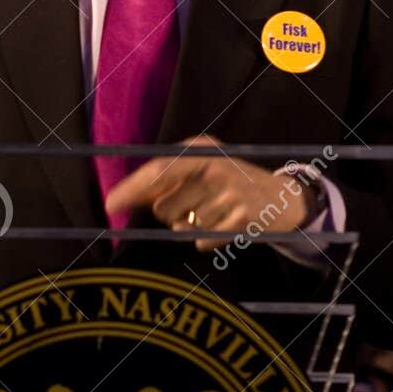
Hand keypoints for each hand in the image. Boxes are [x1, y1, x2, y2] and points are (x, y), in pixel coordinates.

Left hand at [103, 135, 313, 250]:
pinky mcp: (241, 219)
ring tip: (215, 213)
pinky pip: (203, 241)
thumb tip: (122, 199)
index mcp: (201, 150)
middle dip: (172, 213)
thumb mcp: (200, 169)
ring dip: (192, 226)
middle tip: (196, 205)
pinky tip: (226, 225)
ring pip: (183, 227)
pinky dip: (209, 239)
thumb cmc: (229, 183)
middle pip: (165, 207)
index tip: (110, 204)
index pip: (158, 170)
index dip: (131, 189)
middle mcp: (215, 167)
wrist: (281, 198)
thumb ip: (165, 181)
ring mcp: (230, 193)